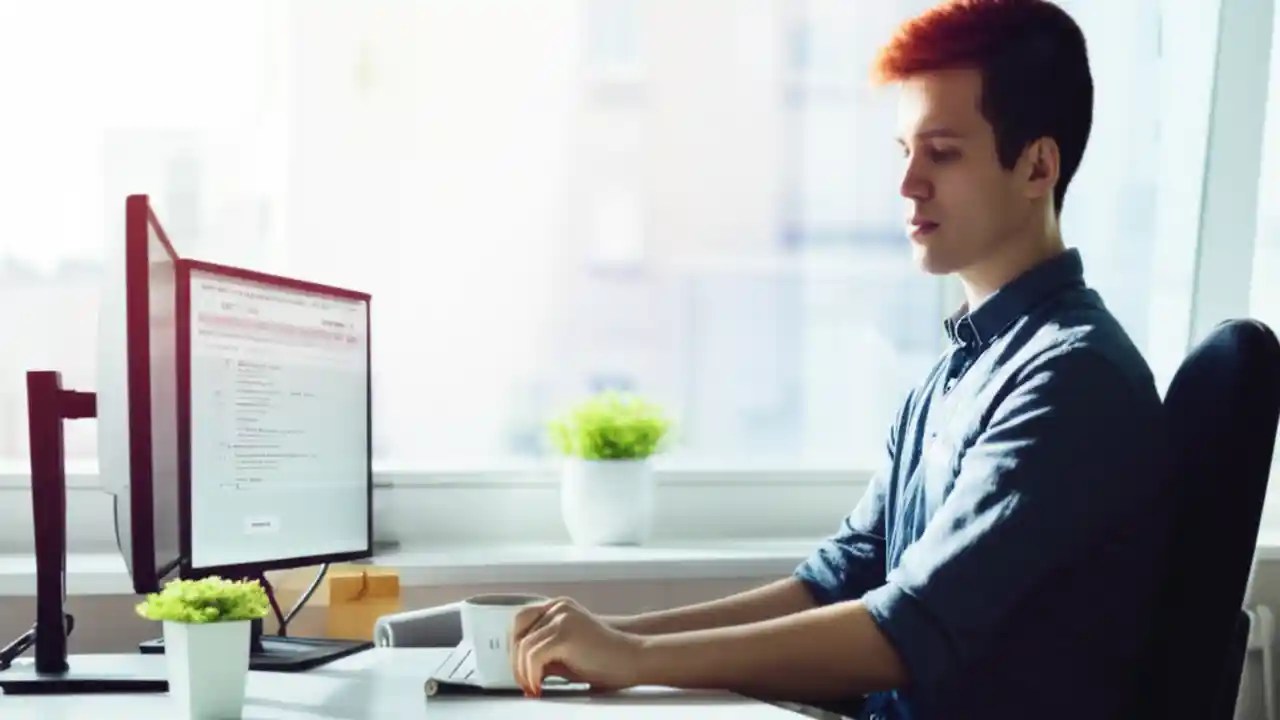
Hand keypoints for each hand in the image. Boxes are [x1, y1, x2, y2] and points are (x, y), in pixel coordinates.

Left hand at [509, 597, 644, 696]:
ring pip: (524, 646)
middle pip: (518, 630)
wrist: (633, 660)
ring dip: (524, 672)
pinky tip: (540, 687)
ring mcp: (562, 616)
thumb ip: (543, 652)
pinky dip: (532, 675)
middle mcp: (559, 606)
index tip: (521, 674)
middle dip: (516, 661)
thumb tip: (519, 667)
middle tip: (524, 683)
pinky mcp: (565, 632)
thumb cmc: (604, 660)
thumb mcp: (566, 653)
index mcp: (559, 607)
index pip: (521, 622)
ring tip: (534, 688)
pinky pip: (534, 655)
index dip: (515, 650)